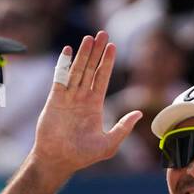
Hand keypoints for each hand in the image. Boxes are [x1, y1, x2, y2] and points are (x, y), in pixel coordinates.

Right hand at [32, 30, 141, 176]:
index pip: (103, 78)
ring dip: (83, 54)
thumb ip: (123, 128)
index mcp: (95, 105)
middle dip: (96, 52)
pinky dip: (63, 64)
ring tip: (89, 38)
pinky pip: (60, 78)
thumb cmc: (83, 156)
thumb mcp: (109, 144)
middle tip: (102, 33)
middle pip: (90, 69)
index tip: (112, 46)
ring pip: (77, 70)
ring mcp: (68, 97)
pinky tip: (67, 51)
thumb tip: (138, 113)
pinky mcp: (54, 100)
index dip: (107, 62)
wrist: (58, 160)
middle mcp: (82, 98)